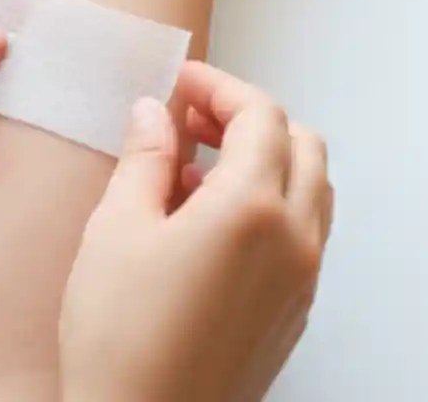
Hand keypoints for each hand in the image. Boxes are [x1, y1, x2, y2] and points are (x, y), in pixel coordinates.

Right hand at [60, 62, 332, 401]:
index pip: (260, 114)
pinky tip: (212, 224)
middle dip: (250, 117)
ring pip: (312, 189)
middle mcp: (294, 239)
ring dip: (267, 161)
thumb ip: (145, 158)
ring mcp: (302, 279)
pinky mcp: (294, 312)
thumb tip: (153, 114)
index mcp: (254, 209)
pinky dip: (272, 206)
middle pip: (301, 143)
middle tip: (193, 117)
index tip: (182, 82)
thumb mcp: (115, 231)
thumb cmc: (122, 343)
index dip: (219, 86)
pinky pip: (303, 235)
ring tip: (198, 170)